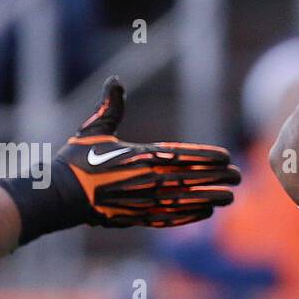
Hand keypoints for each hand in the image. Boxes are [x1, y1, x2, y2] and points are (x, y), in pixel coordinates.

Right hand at [55, 77, 239, 227]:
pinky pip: (170, 217)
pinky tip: (205, 213)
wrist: (59, 196)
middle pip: (190, 178)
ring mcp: (144, 201)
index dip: (206, 156)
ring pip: (185, 200)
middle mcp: (146, 180)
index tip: (226, 156)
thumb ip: (110, 107)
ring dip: (209, 198)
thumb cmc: (75, 161)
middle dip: (217, 177)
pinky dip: (189, 215)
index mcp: (139, 156)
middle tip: (238, 176)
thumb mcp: (93, 130)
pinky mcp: (137, 217)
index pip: (182, 155)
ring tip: (230, 197)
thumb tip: (115, 81)